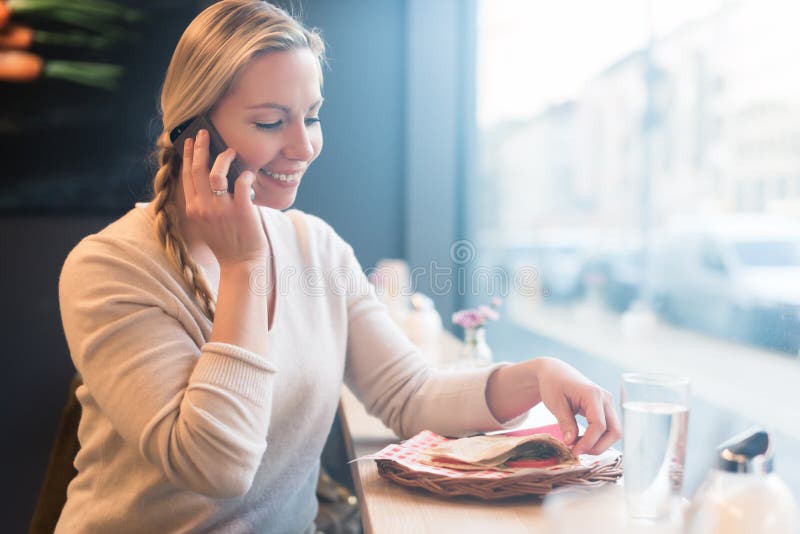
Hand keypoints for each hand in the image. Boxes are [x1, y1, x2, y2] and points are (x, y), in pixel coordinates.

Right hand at [181, 129, 267, 265]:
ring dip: (223, 157)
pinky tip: (249, 174)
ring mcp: (222, 210)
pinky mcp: (241, 211)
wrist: (241, 264)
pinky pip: (241, 183)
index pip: (187, 175)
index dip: (188, 155)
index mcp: (194, 209)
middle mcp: (204, 208)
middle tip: (205, 134)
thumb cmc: (227, 242)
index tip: (189, 141)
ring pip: (216, 173)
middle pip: (198, 169)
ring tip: (231, 151)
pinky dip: (245, 175)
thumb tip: (211, 178)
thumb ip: (204, 203)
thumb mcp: (206, 223)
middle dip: (200, 147)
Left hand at [534, 357, 621, 455]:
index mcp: (593, 394)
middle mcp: (605, 399)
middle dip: (598, 447)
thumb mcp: (555, 403)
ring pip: (614, 432)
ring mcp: (608, 404)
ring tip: (578, 446)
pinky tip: (581, 440)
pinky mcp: (605, 409)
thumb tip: (572, 443)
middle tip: (577, 451)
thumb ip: (565, 423)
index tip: (573, 451)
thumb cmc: (553, 384)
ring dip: (599, 444)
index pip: (599, 425)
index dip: (588, 442)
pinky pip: (608, 428)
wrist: (555, 372)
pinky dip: (598, 438)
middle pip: (614, 431)